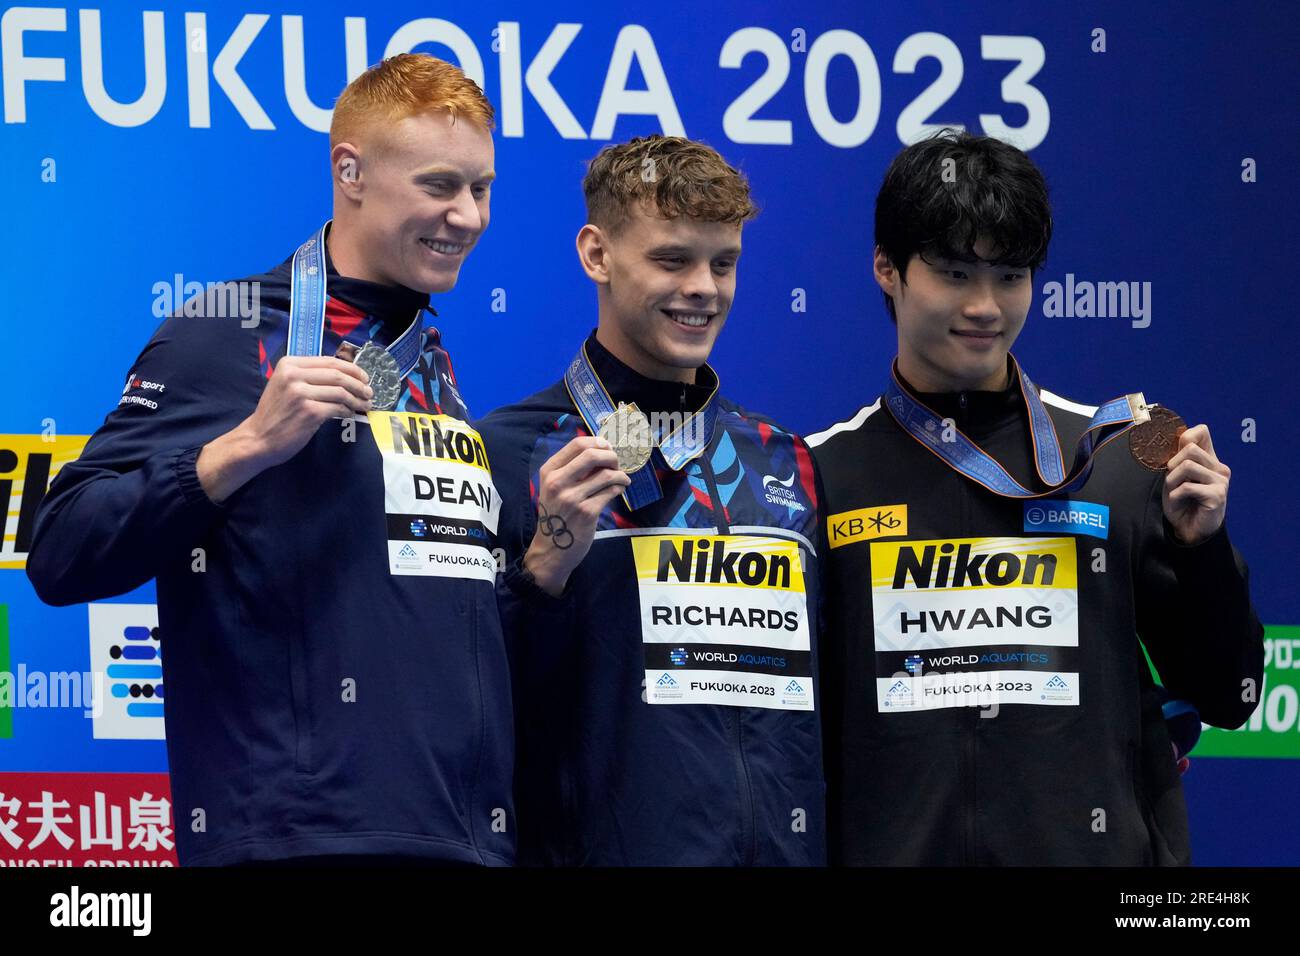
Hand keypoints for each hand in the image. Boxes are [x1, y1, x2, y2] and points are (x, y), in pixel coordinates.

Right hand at [197, 356, 372, 502]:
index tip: (364, 377)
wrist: (258, 439)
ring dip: (357, 399)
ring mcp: (301, 394)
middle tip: (369, 392)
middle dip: (359, 384)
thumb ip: (309, 376)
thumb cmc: (276, 413)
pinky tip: (349, 414)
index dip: (352, 369)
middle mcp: (294, 375)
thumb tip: (345, 374)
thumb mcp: (286, 385)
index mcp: (289, 364)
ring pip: (341, 392)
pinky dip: (348, 411)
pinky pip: (338, 408)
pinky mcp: (309, 412)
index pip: (329, 361)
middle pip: (338, 375)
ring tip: (365, 404)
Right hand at [523, 435, 630, 595]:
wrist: (552, 549)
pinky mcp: (587, 512)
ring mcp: (572, 498)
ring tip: (622, 479)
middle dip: (611, 456)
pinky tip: (619, 490)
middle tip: (617, 464)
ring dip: (620, 474)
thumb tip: (602, 450)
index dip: (598, 442)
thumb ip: (572, 469)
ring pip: (606, 474)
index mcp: (549, 471)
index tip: (608, 448)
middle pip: (592, 454)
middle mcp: (558, 482)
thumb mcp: (554, 487)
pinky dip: (620, 488)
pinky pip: (611, 491)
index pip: (577, 444)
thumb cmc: (557, 515)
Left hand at [1161, 424, 1229, 545]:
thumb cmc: (1181, 502)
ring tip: (1175, 493)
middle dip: (1172, 465)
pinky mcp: (1217, 495)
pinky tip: (1179, 502)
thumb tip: (1174, 437)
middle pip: (1190, 448)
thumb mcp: (1175, 476)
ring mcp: (1221, 481)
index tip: (1174, 456)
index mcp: (1209, 460)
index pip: (1202, 431)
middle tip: (1172, 482)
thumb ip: (1178, 458)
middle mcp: (1219, 468)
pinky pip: (1188, 487)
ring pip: (1187, 466)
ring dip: (1172, 481)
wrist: (1189, 529)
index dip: (1184, 437)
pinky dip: (1176, 495)